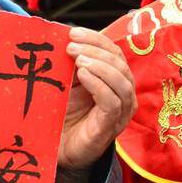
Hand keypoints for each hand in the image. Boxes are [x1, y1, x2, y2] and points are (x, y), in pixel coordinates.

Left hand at [58, 27, 136, 171]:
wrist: (58, 150)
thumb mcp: (68, 83)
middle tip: (71, 47)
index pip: (114, 52)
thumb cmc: (64, 116)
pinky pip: (112, 101)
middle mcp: (124, 94)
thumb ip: (71, 64)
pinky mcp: (111, 125)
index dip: (96, 39)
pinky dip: (99, 84)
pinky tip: (83, 75)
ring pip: (121, 80)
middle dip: (95, 50)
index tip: (73, 33)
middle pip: (119, 63)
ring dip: (99, 65)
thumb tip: (63, 38)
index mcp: (115, 80)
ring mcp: (121, 111)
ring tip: (78, 60)